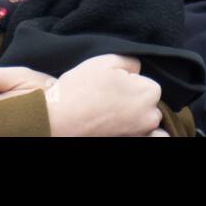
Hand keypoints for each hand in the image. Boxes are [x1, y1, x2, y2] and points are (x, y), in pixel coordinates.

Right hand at [46, 54, 162, 136]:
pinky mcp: (127, 144)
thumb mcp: (105, 61)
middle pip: (148, 104)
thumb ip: (130, 62)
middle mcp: (150, 118)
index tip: (111, 85)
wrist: (56, 120)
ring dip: (133, 118)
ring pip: (143, 122)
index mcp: (148, 93)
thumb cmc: (79, 90)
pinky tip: (116, 127)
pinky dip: (132, 132)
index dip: (129, 82)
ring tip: (108, 114)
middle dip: (133, 100)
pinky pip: (142, 137)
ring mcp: (140, 135)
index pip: (148, 84)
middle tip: (108, 99)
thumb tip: (137, 71)